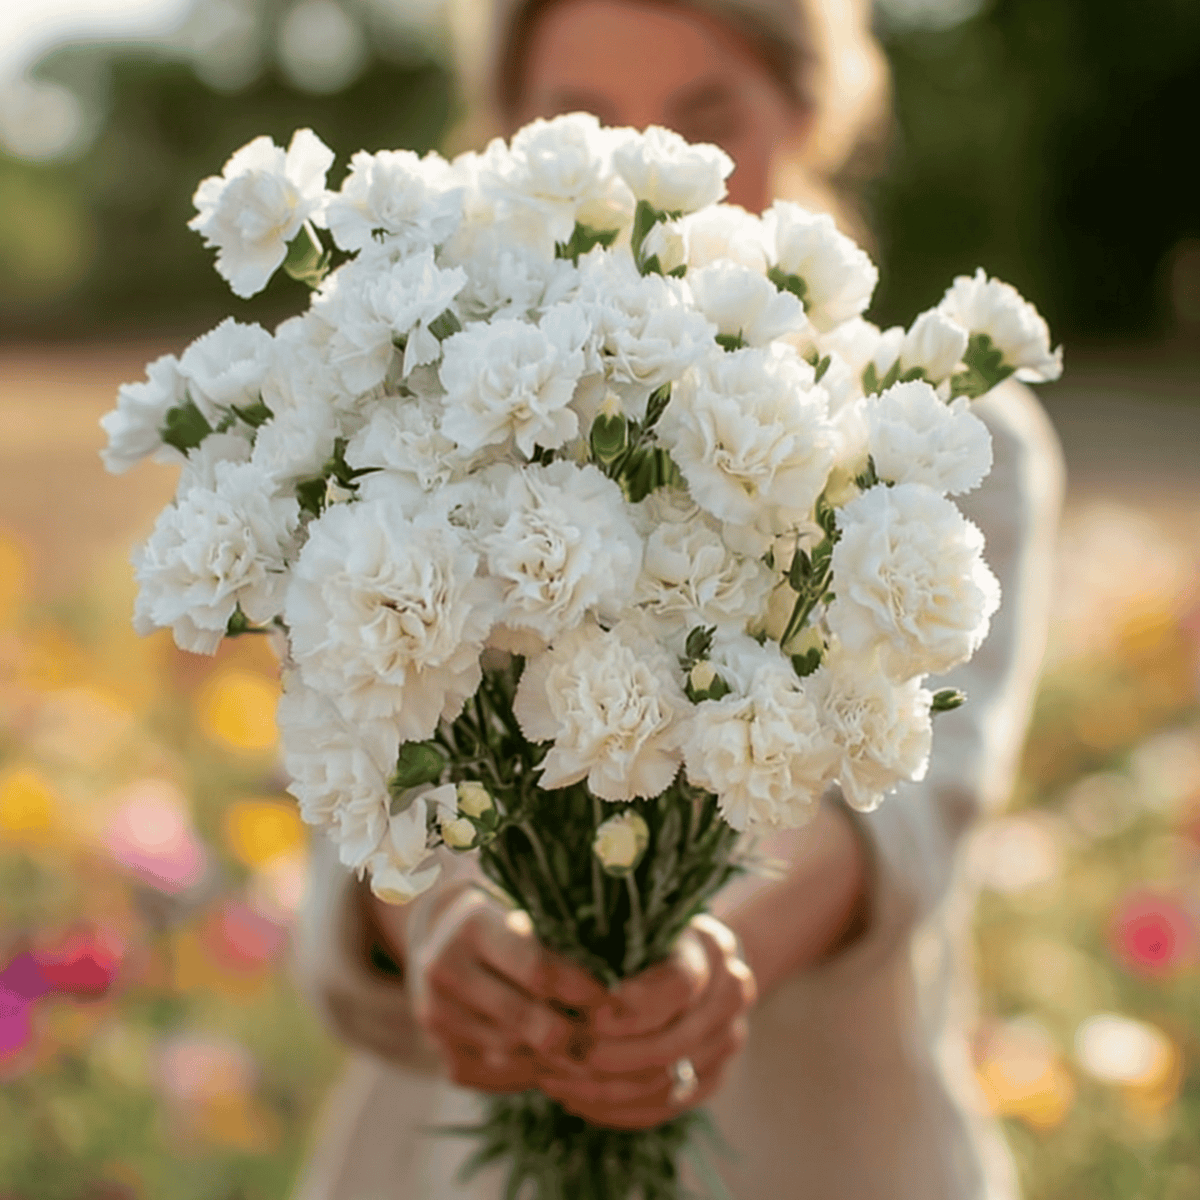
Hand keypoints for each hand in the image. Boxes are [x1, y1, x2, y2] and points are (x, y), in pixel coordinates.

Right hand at [389, 885, 609, 1093]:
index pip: (536, 970)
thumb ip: (555, 946)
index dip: (581, 990)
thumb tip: (610, 993)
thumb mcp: (523, 914)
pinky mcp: (441, 1053)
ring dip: (554, 1058)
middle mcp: (445, 972)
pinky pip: (495, 1077)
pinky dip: (529, 1074)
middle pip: (522, 1020)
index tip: (613, 1000)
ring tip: (586, 1050)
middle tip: (606, 1037)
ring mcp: (437, 1017)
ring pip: (510, 1054)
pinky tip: (553, 1061)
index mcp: (473, 927)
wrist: (435, 936)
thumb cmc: (501, 922)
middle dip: (571, 1034)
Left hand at [535, 915, 755, 1128]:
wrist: (689, 957)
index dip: (634, 1007)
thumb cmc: (642, 934)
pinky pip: (665, 1107)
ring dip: (606, 1088)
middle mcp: (731, 994)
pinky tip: (576, 1099)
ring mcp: (727, 1040)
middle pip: (673, 1042)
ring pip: (666, 1081)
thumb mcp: (628, 923)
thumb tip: (551, 965)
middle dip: (611, 1054)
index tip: (591, 1014)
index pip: (679, 985)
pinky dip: (617, 1109)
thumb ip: (603, 941)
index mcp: (709, 948)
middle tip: (563, 1054)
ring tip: (555, 1080)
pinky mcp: (713, 1077)